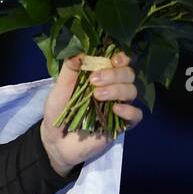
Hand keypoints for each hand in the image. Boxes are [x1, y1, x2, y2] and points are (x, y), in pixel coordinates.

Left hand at [40, 50, 143, 174]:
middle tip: (94, 80)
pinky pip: (136, 115)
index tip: (112, 59)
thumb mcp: (59, 89)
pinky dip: (129, 111)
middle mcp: (113, 88)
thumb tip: (79, 52)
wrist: (56, 140)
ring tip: (97, 96)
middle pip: (128, 74)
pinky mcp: (122, 124)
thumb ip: (69, 71)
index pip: (119, 62)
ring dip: (117, 90)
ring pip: (132, 91)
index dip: (120, 57)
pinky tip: (116, 110)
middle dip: (114, 74)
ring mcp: (119, 106)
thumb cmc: (58, 111)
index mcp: (100, 76)